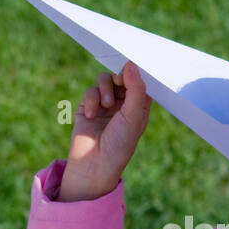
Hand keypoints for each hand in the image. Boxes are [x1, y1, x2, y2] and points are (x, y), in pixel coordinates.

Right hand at [58, 60, 152, 201]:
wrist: (94, 165)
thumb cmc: (119, 144)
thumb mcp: (133, 116)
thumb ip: (135, 88)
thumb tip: (131, 63)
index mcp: (139, 106)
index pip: (140, 80)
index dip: (137, 72)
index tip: (132, 65)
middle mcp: (123, 103)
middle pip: (121, 76)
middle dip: (119, 78)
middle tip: (119, 82)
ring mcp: (105, 105)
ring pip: (104, 79)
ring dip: (104, 88)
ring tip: (106, 104)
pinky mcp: (88, 107)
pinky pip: (90, 91)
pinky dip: (91, 100)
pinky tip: (92, 115)